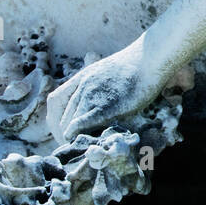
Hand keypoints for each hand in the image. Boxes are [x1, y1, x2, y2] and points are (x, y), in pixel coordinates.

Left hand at [46, 45, 161, 143]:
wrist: (150, 57)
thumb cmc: (140, 64)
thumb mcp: (113, 70)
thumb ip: (103, 84)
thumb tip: (109, 98)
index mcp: (83, 76)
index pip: (55, 100)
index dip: (56, 117)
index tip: (63, 129)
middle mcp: (83, 85)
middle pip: (60, 115)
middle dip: (62, 132)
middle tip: (71, 144)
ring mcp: (92, 95)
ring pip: (68, 122)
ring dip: (69, 137)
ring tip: (77, 148)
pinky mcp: (105, 106)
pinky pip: (81, 123)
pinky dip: (77, 134)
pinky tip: (81, 142)